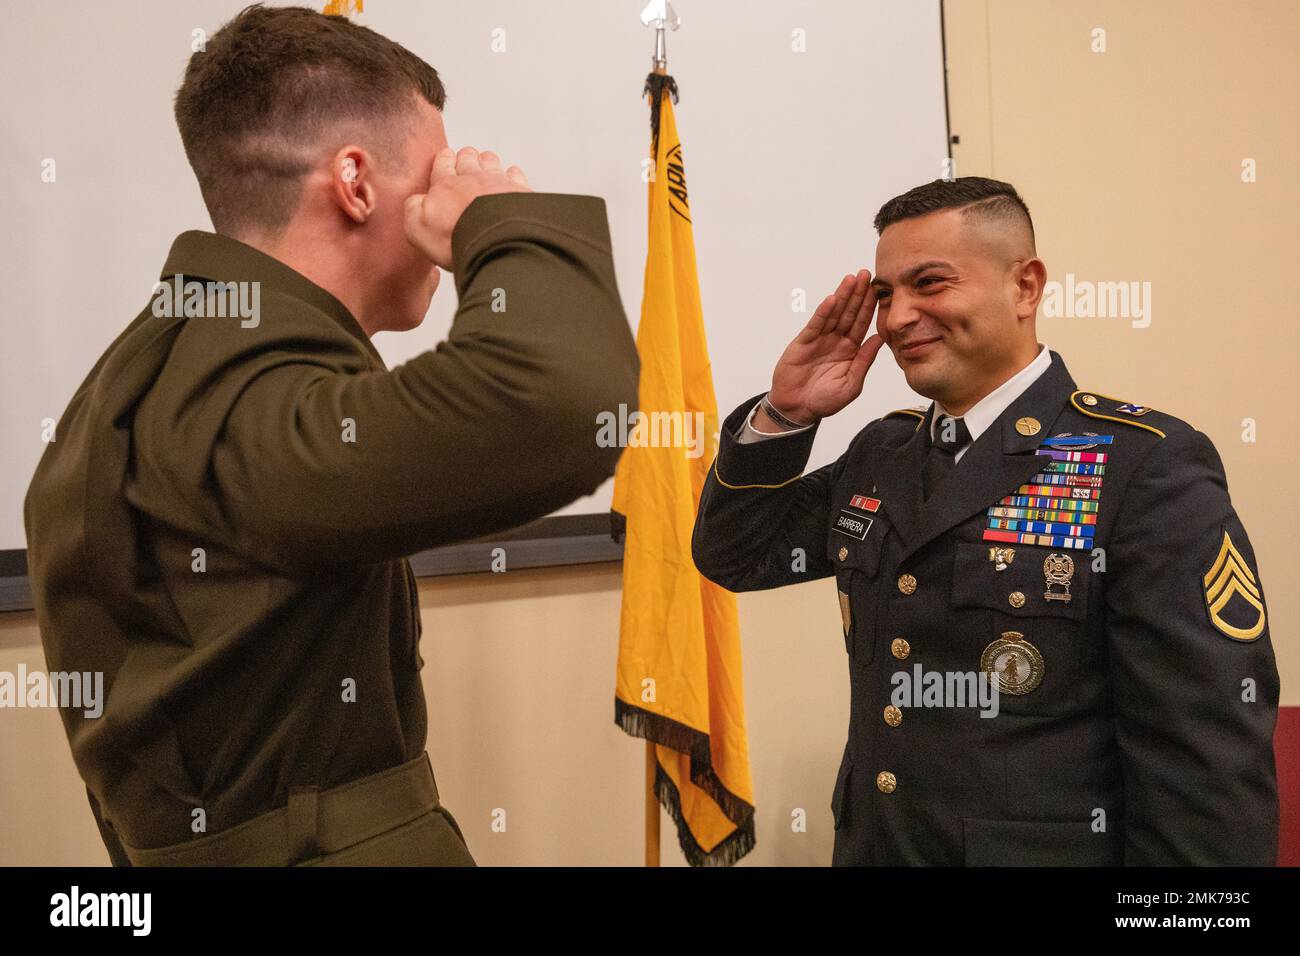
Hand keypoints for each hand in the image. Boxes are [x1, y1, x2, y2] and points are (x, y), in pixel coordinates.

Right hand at [404, 146, 531, 268]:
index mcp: (445, 185)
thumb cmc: (457, 238)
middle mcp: (472, 178)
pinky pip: (514, 175)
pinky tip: (511, 176)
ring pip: (490, 162)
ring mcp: (497, 182)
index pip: (442, 164)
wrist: (495, 243)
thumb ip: (414, 208)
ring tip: (486, 161)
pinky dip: (512, 174)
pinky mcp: (518, 192)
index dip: (443, 160)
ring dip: (486, 161)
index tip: (445, 157)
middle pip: (467, 159)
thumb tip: (416, 200)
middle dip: (465, 157)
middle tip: (465, 157)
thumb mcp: (418, 227)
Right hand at [764, 270, 884, 424]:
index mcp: (851, 350)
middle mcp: (836, 341)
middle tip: (867, 274)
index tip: (879, 289)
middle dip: (858, 293)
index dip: (870, 306)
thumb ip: (865, 361)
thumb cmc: (824, 401)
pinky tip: (832, 299)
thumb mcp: (851, 384)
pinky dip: (823, 312)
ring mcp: (820, 340)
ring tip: (851, 279)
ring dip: (842, 296)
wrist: (797, 409)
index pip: (862, 323)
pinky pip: (815, 325)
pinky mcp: (803, 342)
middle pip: (849, 313)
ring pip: (834, 314)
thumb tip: (880, 339)